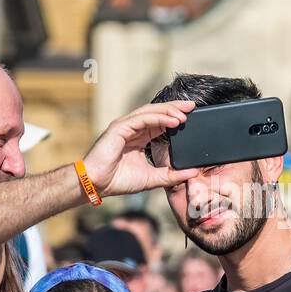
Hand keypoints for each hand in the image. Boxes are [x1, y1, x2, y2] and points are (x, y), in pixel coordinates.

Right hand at [82, 101, 198, 196]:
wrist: (97, 185)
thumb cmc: (119, 181)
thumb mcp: (153, 178)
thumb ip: (172, 175)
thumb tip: (193, 172)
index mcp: (139, 137)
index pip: (160, 122)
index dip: (175, 117)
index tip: (192, 116)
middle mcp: (132, 128)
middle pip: (157, 112)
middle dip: (175, 108)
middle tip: (192, 107)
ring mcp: (125, 126)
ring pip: (150, 112)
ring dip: (169, 111)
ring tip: (185, 113)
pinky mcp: (119, 128)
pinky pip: (142, 119)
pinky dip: (158, 118)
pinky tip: (172, 120)